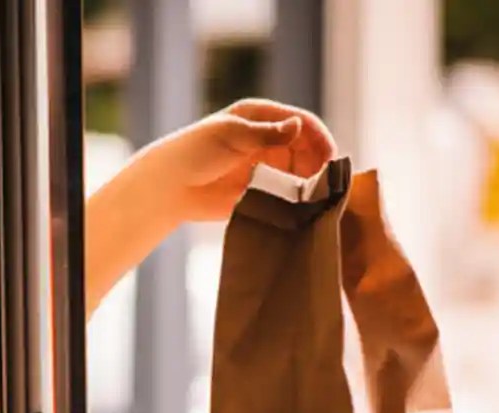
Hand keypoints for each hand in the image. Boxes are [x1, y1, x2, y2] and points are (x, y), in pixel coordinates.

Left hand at [133, 99, 336, 223]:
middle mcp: (268, 140)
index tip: (329, 159)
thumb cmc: (195, 151)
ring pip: (300, 174)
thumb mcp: (231, 136)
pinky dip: (296, 202)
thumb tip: (299, 126)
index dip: (319, 139)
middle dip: (317, 166)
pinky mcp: (261, 192)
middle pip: (306, 151)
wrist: (170, 187)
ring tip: (311, 199)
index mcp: (261, 117)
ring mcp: (266, 167)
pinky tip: (300, 210)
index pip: (302, 123)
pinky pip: (286, 196)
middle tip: (322, 185)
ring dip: (308, 185)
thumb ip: (266, 134)